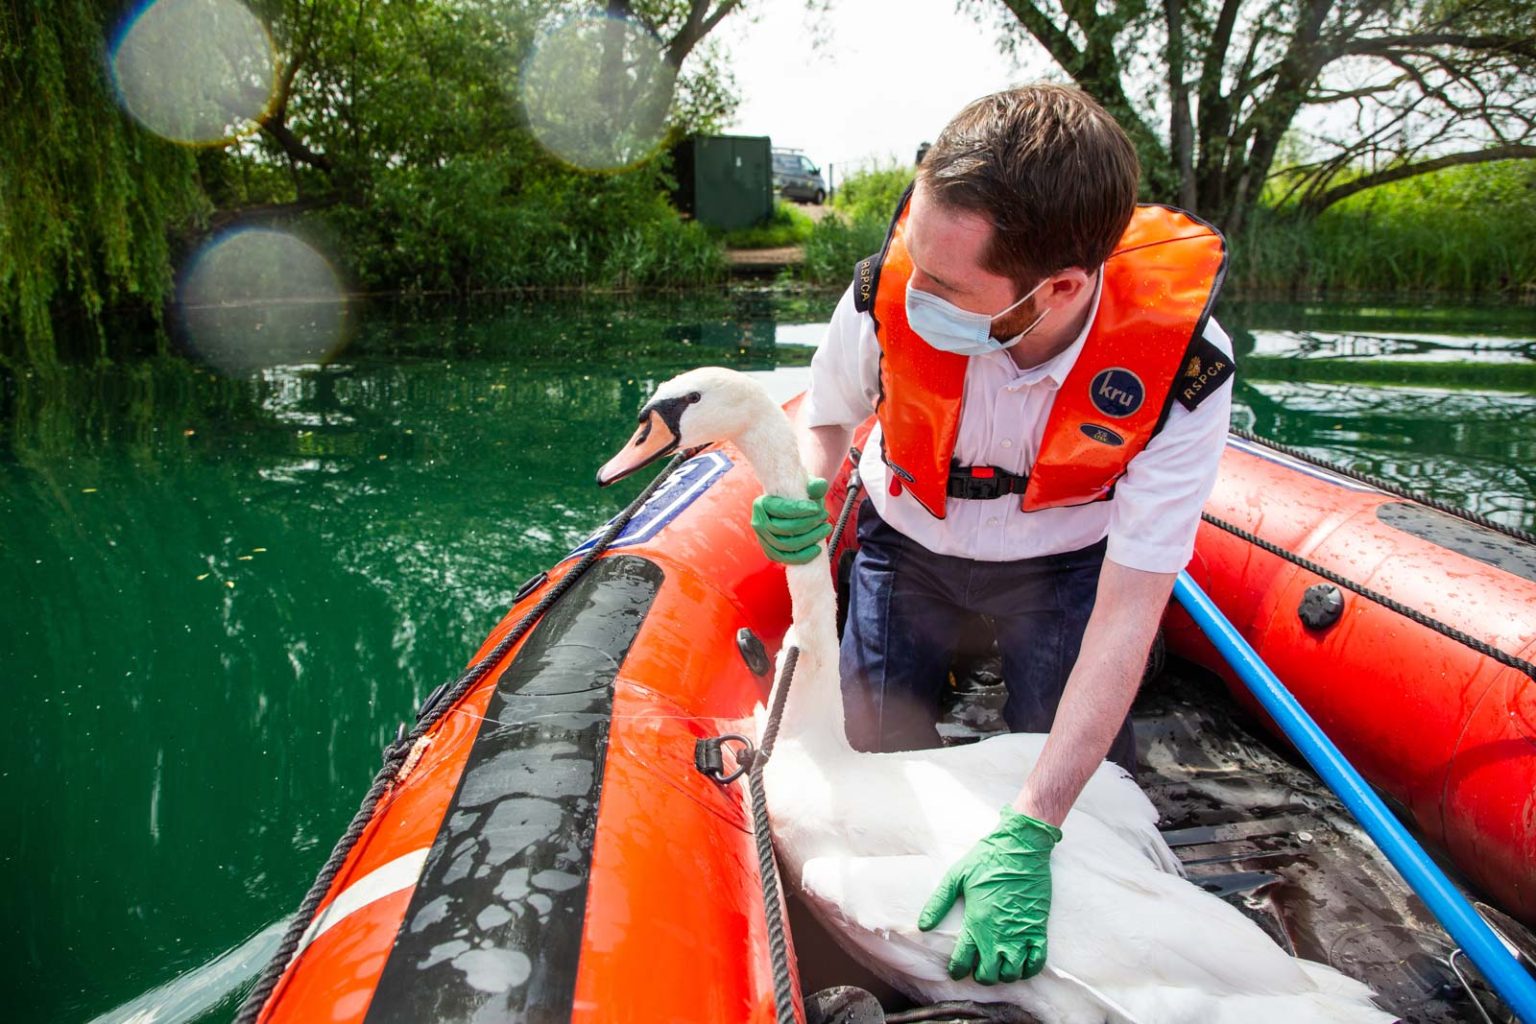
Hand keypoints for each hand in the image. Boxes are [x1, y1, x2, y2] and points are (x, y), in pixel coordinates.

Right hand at [750, 478, 832, 564]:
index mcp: (761, 504)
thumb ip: (814, 485)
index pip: (780, 509)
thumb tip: (820, 485)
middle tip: (824, 516)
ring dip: (809, 539)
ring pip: (785, 545)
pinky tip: (817, 549)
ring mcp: (763, 539)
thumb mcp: (805, 486)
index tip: (817, 508)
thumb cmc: (797, 494)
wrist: (791, 506)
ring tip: (825, 528)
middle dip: (807, 524)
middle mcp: (758, 523)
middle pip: (782, 528)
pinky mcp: (771, 551)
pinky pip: (784, 558)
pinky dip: (802, 557)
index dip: (799, 510)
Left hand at [918, 806, 1060, 984]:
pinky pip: (1037, 962)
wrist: (1021, 847)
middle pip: (989, 975)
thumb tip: (923, 925)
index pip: (963, 962)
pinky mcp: (1038, 929)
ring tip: (999, 965)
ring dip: (1004, 975)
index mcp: (976, 922)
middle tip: (978, 967)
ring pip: (1012, 974)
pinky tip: (1021, 962)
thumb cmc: (987, 859)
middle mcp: (998, 934)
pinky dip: (1029, 969)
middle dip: (981, 976)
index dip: (957, 971)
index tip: (956, 970)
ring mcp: (1020, 934)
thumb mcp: (956, 877)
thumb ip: (938, 903)